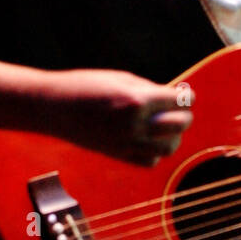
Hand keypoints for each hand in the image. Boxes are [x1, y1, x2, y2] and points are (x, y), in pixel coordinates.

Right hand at [46, 69, 193, 164]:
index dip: (186, 97)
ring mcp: (127, 143)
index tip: (185, 95)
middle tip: (180, 110)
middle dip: (185, 116)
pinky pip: (150, 161)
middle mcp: (135, 124)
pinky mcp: (118, 155)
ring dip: (174, 136)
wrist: (54, 107)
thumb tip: (174, 99)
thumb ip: (149, 90)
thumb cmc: (86, 86)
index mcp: (137, 100)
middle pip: (180, 125)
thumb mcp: (122, 79)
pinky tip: (150, 140)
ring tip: (167, 127)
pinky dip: (156, 152)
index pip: (179, 102)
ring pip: (168, 147)